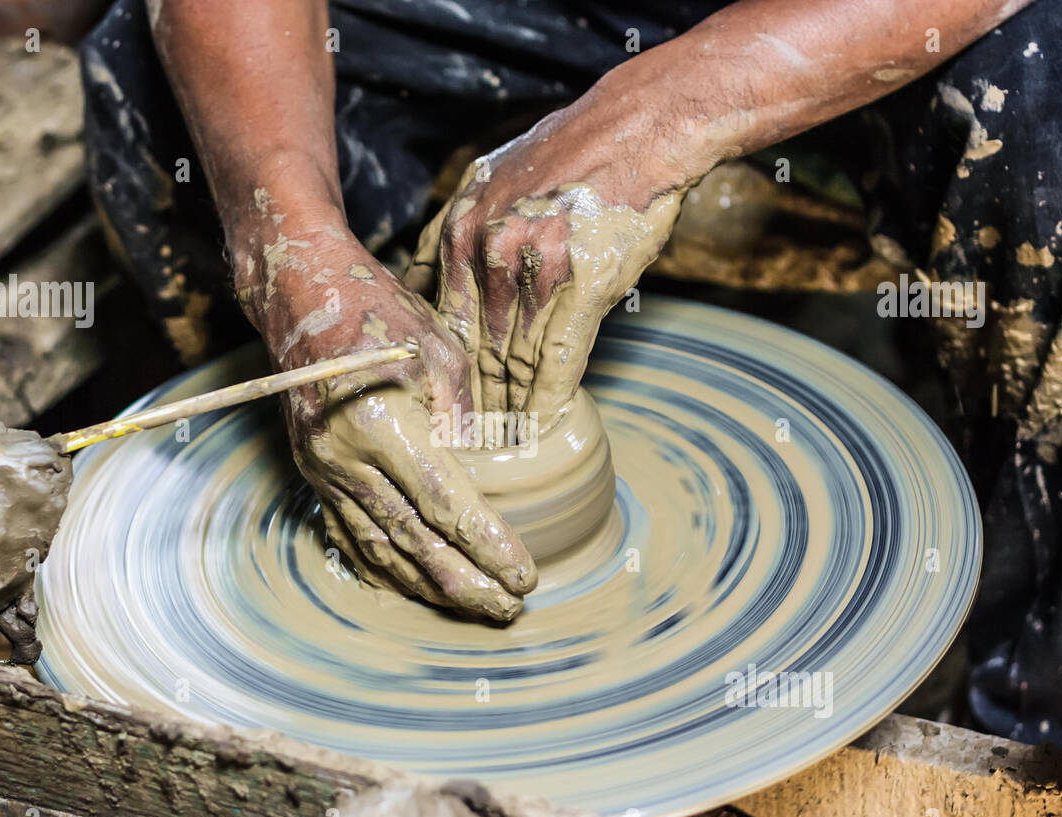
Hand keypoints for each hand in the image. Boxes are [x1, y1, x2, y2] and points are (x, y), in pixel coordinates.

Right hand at [240, 227, 536, 619]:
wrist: (299, 297)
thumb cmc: (379, 313)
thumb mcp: (440, 351)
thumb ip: (463, 417)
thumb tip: (482, 469)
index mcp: (383, 423)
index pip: (445, 504)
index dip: (487, 547)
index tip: (525, 577)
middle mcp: (347, 458)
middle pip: (413, 540)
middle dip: (464, 583)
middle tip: (509, 611)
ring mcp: (324, 471)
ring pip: (379, 547)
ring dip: (427, 585)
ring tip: (472, 607)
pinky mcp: (314, 473)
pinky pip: (350, 534)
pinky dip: (384, 568)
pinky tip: (412, 587)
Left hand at [405, 81, 698, 423]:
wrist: (638, 128)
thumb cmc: (569, 157)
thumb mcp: (490, 182)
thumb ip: (456, 235)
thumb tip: (422, 278)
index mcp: (461, 230)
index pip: (442, 318)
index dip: (441, 369)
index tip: (437, 405)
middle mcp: (489, 251)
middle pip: (472, 347)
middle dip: (469, 400)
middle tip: (461, 442)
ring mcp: (534, 269)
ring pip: (512, 359)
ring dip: (506, 409)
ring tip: (498, 443)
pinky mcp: (581, 285)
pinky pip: (558, 357)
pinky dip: (547, 397)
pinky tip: (539, 424)